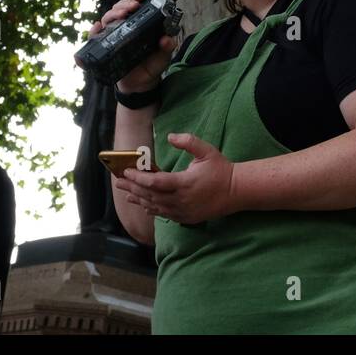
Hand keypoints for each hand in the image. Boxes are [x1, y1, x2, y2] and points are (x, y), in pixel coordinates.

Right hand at [87, 0, 177, 93]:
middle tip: (133, 6)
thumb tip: (167, 39)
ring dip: (112, 13)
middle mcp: (124, 29)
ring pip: (107, 19)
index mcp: (138, 26)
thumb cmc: (151, 67)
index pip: (133, 6)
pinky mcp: (104, 49)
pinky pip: (94, 38)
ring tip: (121, 14)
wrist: (140, 86)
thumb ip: (167, 48)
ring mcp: (113, 38)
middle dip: (124, 4)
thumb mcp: (163, 57)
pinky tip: (96, 27)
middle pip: (118, 9)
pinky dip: (93, 31)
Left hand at [114, 133, 235, 224]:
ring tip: (126, 193)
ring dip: (139, 199)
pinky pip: (164, 214)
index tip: (126, 170)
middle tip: (118, 181)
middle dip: (132, 187)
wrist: (236, 191)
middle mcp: (180, 200)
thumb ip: (188, 142)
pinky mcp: (186, 218)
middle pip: (150, 195)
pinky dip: (152, 209)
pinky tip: (144, 205)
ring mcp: (183, 211)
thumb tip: (170, 137)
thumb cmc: (221, 169)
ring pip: (155, 206)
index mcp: (184, 183)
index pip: (155, 182)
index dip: (138, 177)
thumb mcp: (207, 150)